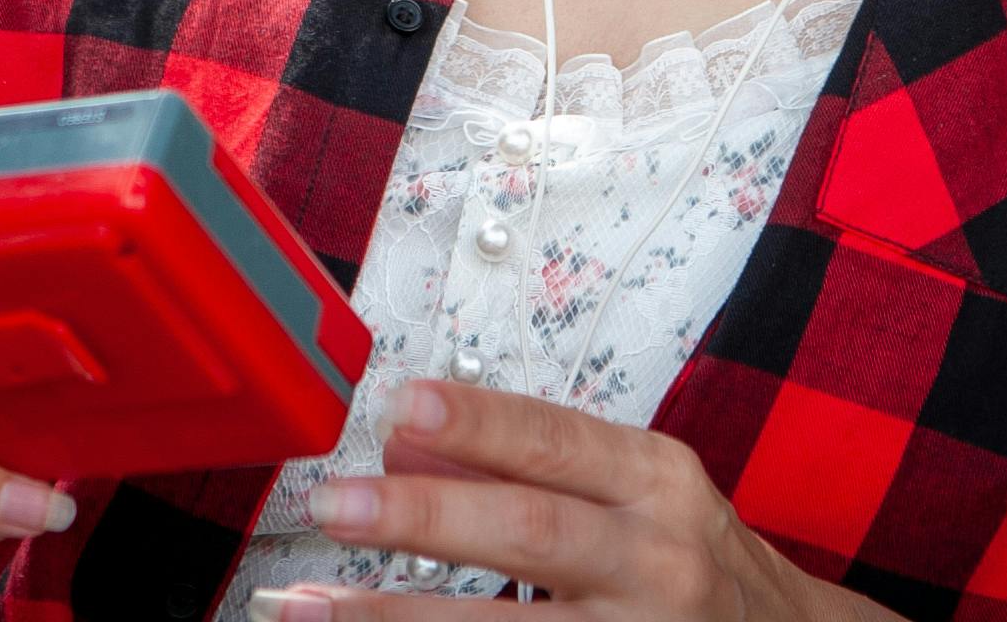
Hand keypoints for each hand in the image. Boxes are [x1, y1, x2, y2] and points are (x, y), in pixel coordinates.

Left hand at [255, 380, 872, 621]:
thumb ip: (516, 465)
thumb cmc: (689, 559)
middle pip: (532, 532)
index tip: (404, 406)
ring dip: (404, 615)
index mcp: (657, 483)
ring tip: (317, 607)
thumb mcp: (628, 491)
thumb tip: (404, 444)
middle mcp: (656, 559)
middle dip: (423, 520)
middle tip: (334, 506)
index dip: (480, 424)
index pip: (558, 442)